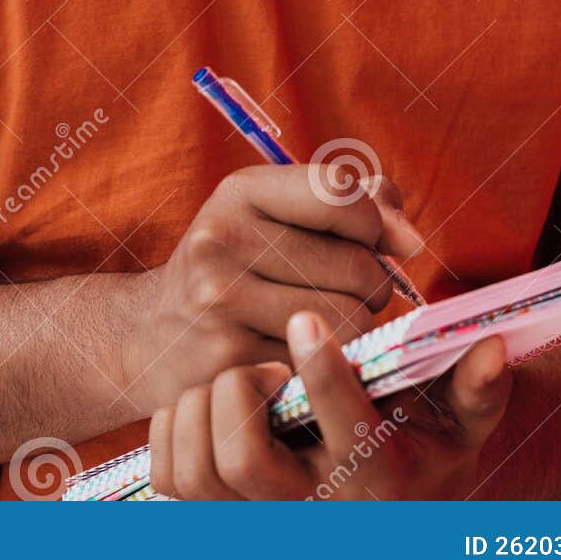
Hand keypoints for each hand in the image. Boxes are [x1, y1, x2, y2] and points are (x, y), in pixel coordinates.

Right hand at [117, 166, 422, 416]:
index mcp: (240, 192)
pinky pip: (322, 367)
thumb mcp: (277, 214)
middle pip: (357, 267)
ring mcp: (221, 304)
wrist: (151, 333)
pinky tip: (299, 357)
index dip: (377, 222)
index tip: (380, 242)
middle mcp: (223, 240)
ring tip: (324, 324)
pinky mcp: (229, 363)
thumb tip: (409, 240)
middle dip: (370, 286)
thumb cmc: (238, 265)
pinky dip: (325, 366)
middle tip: (340, 292)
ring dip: (356, 330)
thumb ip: (355, 205)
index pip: (339, 192)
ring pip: (350, 322)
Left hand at [148, 310, 509, 499]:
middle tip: (263, 364)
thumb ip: (478, 389)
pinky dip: (175, 430)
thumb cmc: (427, 448)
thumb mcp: (463, 424)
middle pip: (245, 461)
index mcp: (377, 478)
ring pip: (200, 474)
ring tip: (235, 379)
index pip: (346, 433)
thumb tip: (491, 347)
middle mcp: (314, 509)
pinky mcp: (221, 517)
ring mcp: (262, 519)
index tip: (306, 320)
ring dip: (204, 408)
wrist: (394, 509)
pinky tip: (204, 400)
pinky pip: (172, 481)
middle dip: (241, 394)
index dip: (322, 374)